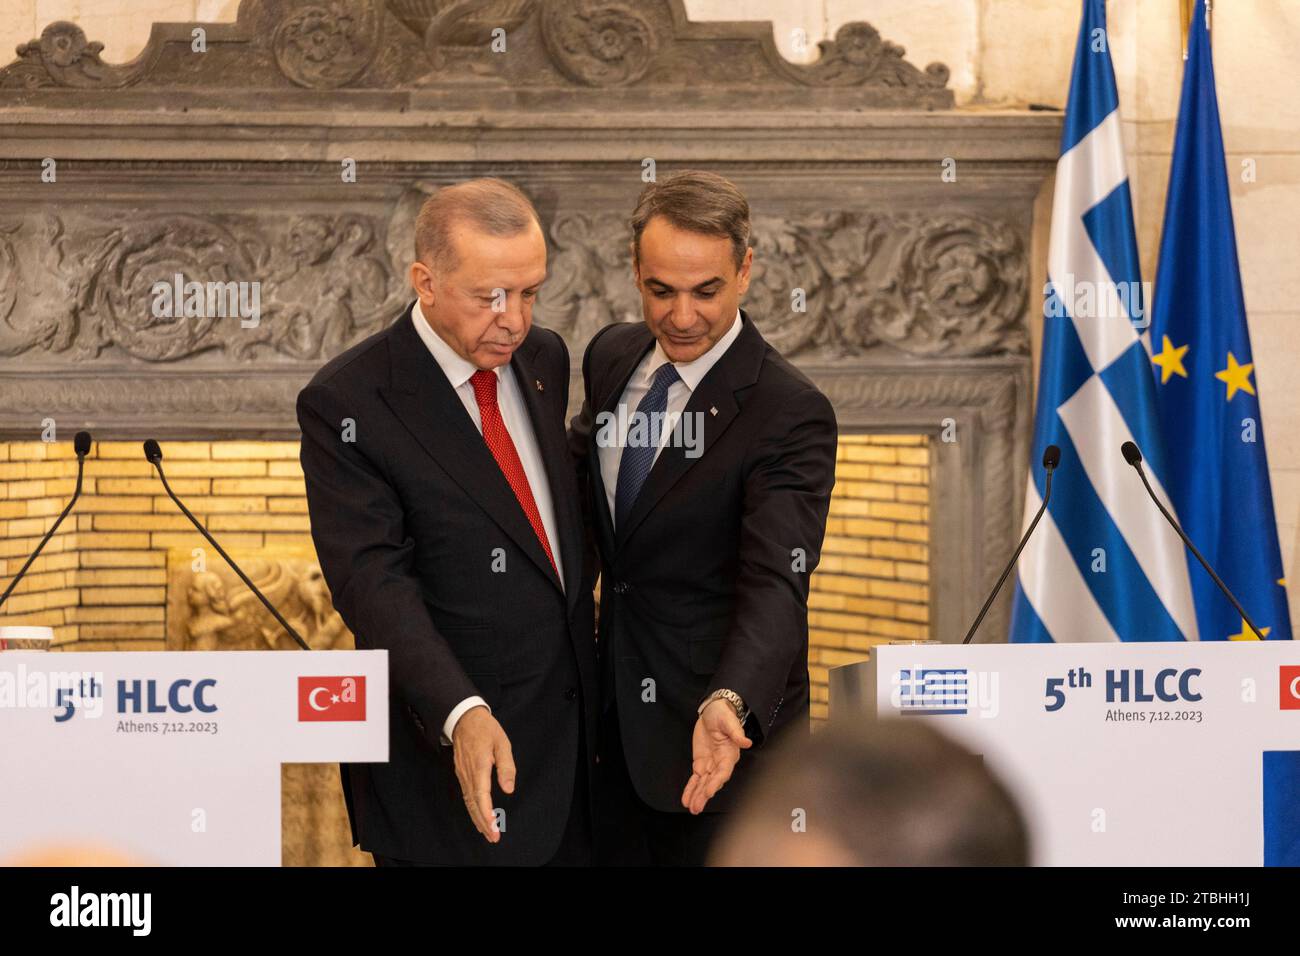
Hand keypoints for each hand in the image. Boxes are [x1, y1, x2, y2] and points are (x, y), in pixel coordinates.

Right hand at [451, 706, 515, 842]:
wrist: (463, 718)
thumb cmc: (485, 729)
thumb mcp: (502, 743)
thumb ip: (506, 766)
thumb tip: (509, 789)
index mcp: (479, 767)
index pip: (482, 796)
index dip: (487, 814)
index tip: (493, 828)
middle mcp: (468, 774)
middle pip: (474, 804)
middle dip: (483, 822)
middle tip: (493, 838)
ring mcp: (463, 775)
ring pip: (468, 802)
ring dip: (477, 818)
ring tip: (487, 833)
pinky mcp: (461, 774)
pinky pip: (466, 796)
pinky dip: (472, 809)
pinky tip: (478, 816)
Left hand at [681, 698, 751, 814]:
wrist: (713, 711)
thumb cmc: (723, 715)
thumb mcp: (729, 721)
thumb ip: (736, 733)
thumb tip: (747, 742)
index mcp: (729, 754)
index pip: (723, 771)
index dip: (716, 782)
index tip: (709, 791)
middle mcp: (721, 763)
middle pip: (713, 781)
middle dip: (704, 794)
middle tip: (697, 807)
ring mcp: (710, 764)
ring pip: (703, 784)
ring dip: (697, 796)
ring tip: (692, 808)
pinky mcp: (700, 763)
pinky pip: (695, 779)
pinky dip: (691, 789)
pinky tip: (687, 800)